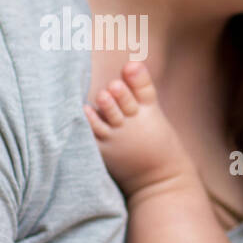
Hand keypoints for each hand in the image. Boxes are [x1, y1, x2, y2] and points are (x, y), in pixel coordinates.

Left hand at [84, 61, 195, 196]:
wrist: (159, 180)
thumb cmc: (155, 141)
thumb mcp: (154, 114)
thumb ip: (140, 88)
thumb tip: (130, 62)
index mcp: (149, 113)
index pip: (143, 91)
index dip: (136, 78)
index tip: (130, 67)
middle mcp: (134, 124)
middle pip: (126, 104)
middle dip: (121, 95)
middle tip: (114, 87)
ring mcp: (118, 138)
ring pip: (109, 118)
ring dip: (106, 108)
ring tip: (103, 97)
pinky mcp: (104, 151)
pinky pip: (93, 135)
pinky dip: (88, 123)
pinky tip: (82, 111)